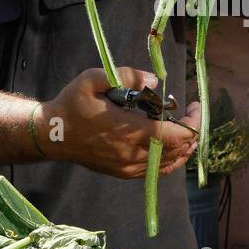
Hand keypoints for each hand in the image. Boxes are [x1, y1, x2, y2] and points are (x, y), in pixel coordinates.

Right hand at [40, 67, 201, 179]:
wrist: (52, 135)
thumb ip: (127, 76)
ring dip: (183, 147)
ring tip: (186, 128)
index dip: (193, 122)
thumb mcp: (93, 79)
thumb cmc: (72, 105)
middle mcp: (132, 154)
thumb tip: (155, 81)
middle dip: (191, 131)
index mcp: (129, 132)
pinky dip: (170, 159)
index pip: (175, 135)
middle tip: (192, 113)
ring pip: (169, 163)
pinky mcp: (123, 173)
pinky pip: (155, 171)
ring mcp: (128, 167)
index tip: (196, 106)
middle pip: (178, 150)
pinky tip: (171, 146)